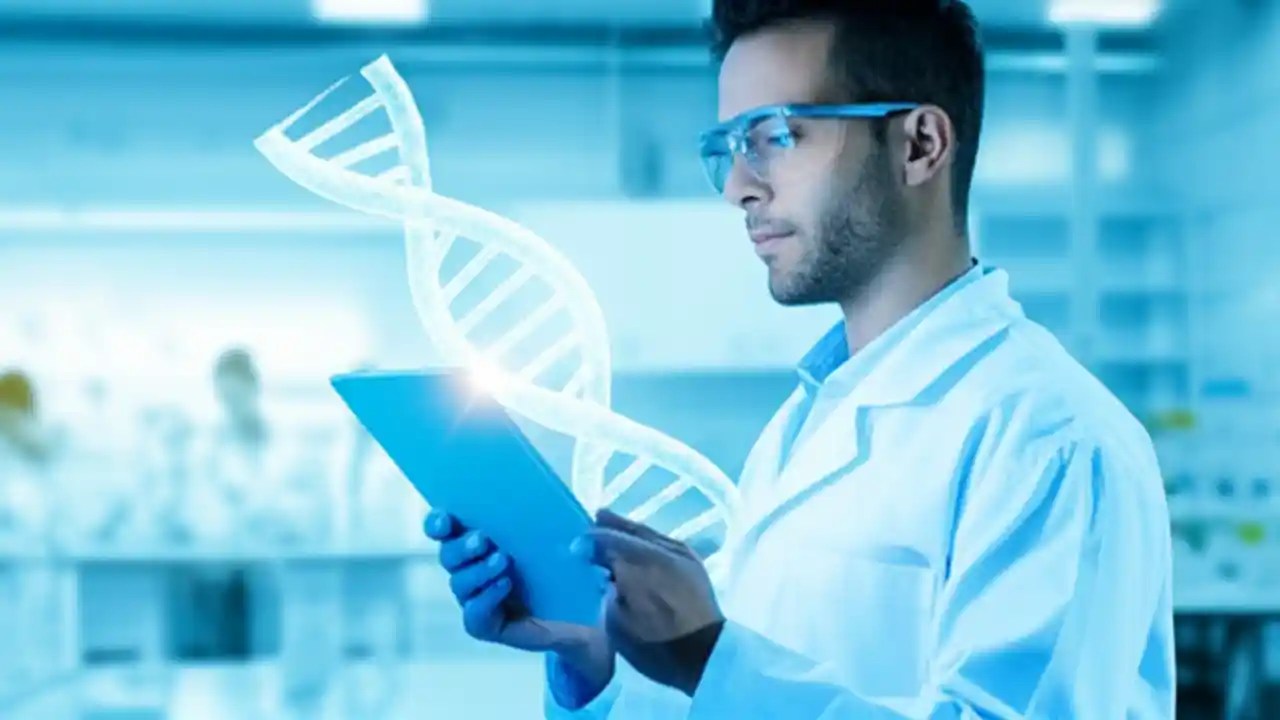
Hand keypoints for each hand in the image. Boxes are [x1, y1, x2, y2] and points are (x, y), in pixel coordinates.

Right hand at [423, 510, 613, 688]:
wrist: (592, 621)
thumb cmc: (581, 575)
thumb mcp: (594, 549)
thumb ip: (593, 536)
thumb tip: (590, 526)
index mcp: (488, 537)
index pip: (448, 527)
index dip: (439, 522)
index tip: (447, 517)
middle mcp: (477, 567)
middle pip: (449, 555)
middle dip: (461, 546)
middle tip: (484, 539)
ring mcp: (481, 598)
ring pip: (460, 583)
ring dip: (477, 571)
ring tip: (503, 562)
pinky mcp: (490, 625)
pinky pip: (474, 616)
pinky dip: (484, 600)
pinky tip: (503, 586)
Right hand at [572, 509, 725, 696]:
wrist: (705, 655)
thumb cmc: (655, 646)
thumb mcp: (617, 623)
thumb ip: (605, 590)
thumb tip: (603, 573)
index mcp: (637, 565)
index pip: (607, 540)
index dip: (589, 541)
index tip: (576, 546)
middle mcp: (659, 551)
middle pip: (629, 530)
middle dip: (610, 525)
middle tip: (594, 518)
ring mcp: (680, 553)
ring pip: (648, 532)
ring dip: (629, 529)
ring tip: (612, 523)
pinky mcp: (693, 561)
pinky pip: (664, 540)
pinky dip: (648, 537)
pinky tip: (641, 540)